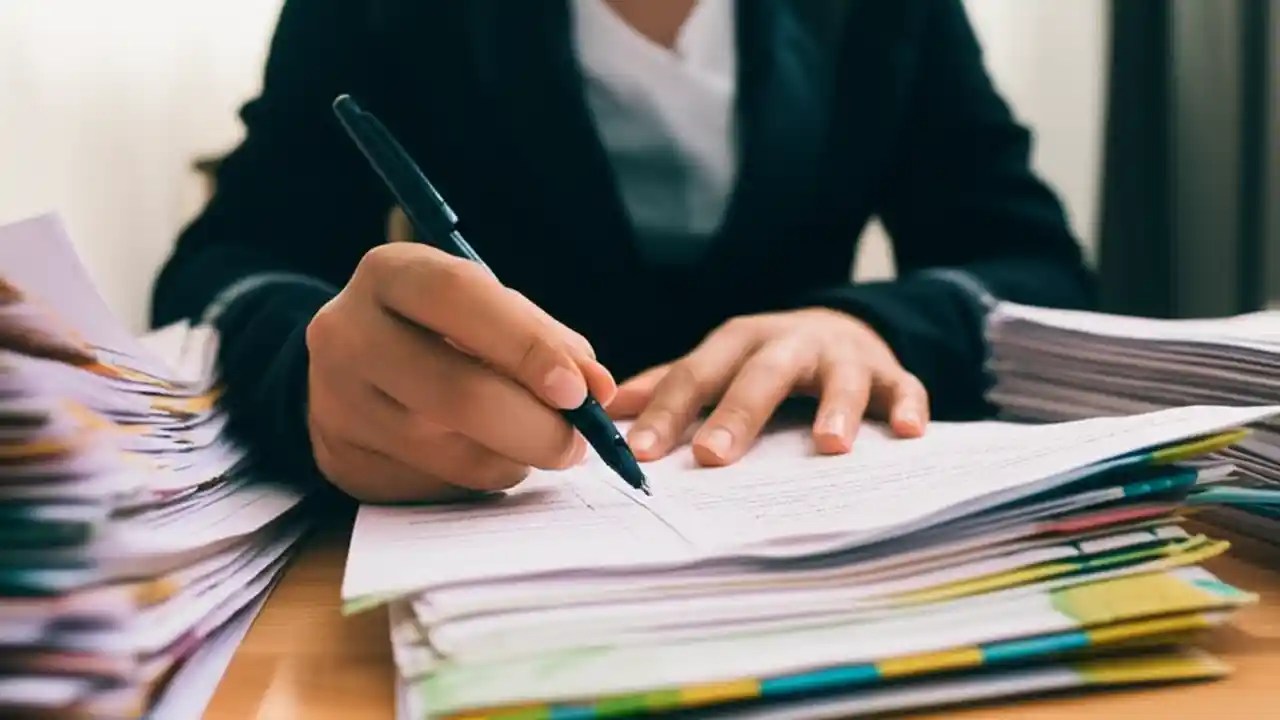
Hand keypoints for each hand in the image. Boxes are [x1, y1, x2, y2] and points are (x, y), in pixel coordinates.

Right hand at [304, 243, 615, 502]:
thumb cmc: (438, 328)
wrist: (351, 366)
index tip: (578, 390)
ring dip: (515, 459)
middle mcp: (347, 334)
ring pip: (451, 451)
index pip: (457, 298)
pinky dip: (481, 476)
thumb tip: (596, 390)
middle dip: (536, 427)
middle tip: (578, 442)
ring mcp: (336, 402)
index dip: (526, 345)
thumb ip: (545, 338)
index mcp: (389, 274)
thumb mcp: (486, 309)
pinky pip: (435, 484)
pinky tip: (487, 455)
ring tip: (536, 444)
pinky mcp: (340, 459)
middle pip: (457, 393)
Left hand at [608, 308, 927, 465]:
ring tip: (830, 444)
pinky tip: (910, 433)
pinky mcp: (888, 373)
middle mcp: (787, 344)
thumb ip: (669, 384)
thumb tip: (608, 411)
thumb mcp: (718, 362)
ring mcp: (841, 358)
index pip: (694, 377)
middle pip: (759, 377)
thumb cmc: (764, 359)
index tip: (641, 453)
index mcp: (737, 344)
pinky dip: (909, 406)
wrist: (839, 326)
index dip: (666, 414)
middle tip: (715, 456)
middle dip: (737, 414)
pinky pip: (903, 387)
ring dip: (835, 407)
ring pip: (838, 379)